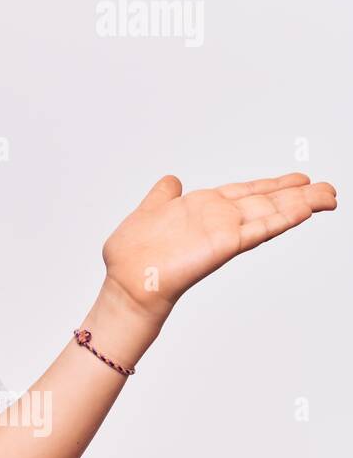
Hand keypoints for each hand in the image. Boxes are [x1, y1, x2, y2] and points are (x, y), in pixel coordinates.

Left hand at [101, 172, 336, 324]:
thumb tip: (172, 180)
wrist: (127, 279)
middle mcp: (218, 219)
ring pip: (270, 215)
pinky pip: (258, 230)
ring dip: (300, 205)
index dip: (273, 185)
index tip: (300, 178)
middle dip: (298, 195)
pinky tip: (302, 210)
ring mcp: (224, 233)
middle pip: (267, 203)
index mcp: (203, 207)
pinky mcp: (224, 246)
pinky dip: (280, 220)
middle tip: (330, 189)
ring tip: (328, 197)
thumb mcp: (150, 210)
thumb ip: (163, 195)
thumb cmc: (134, 252)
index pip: (246, 192)